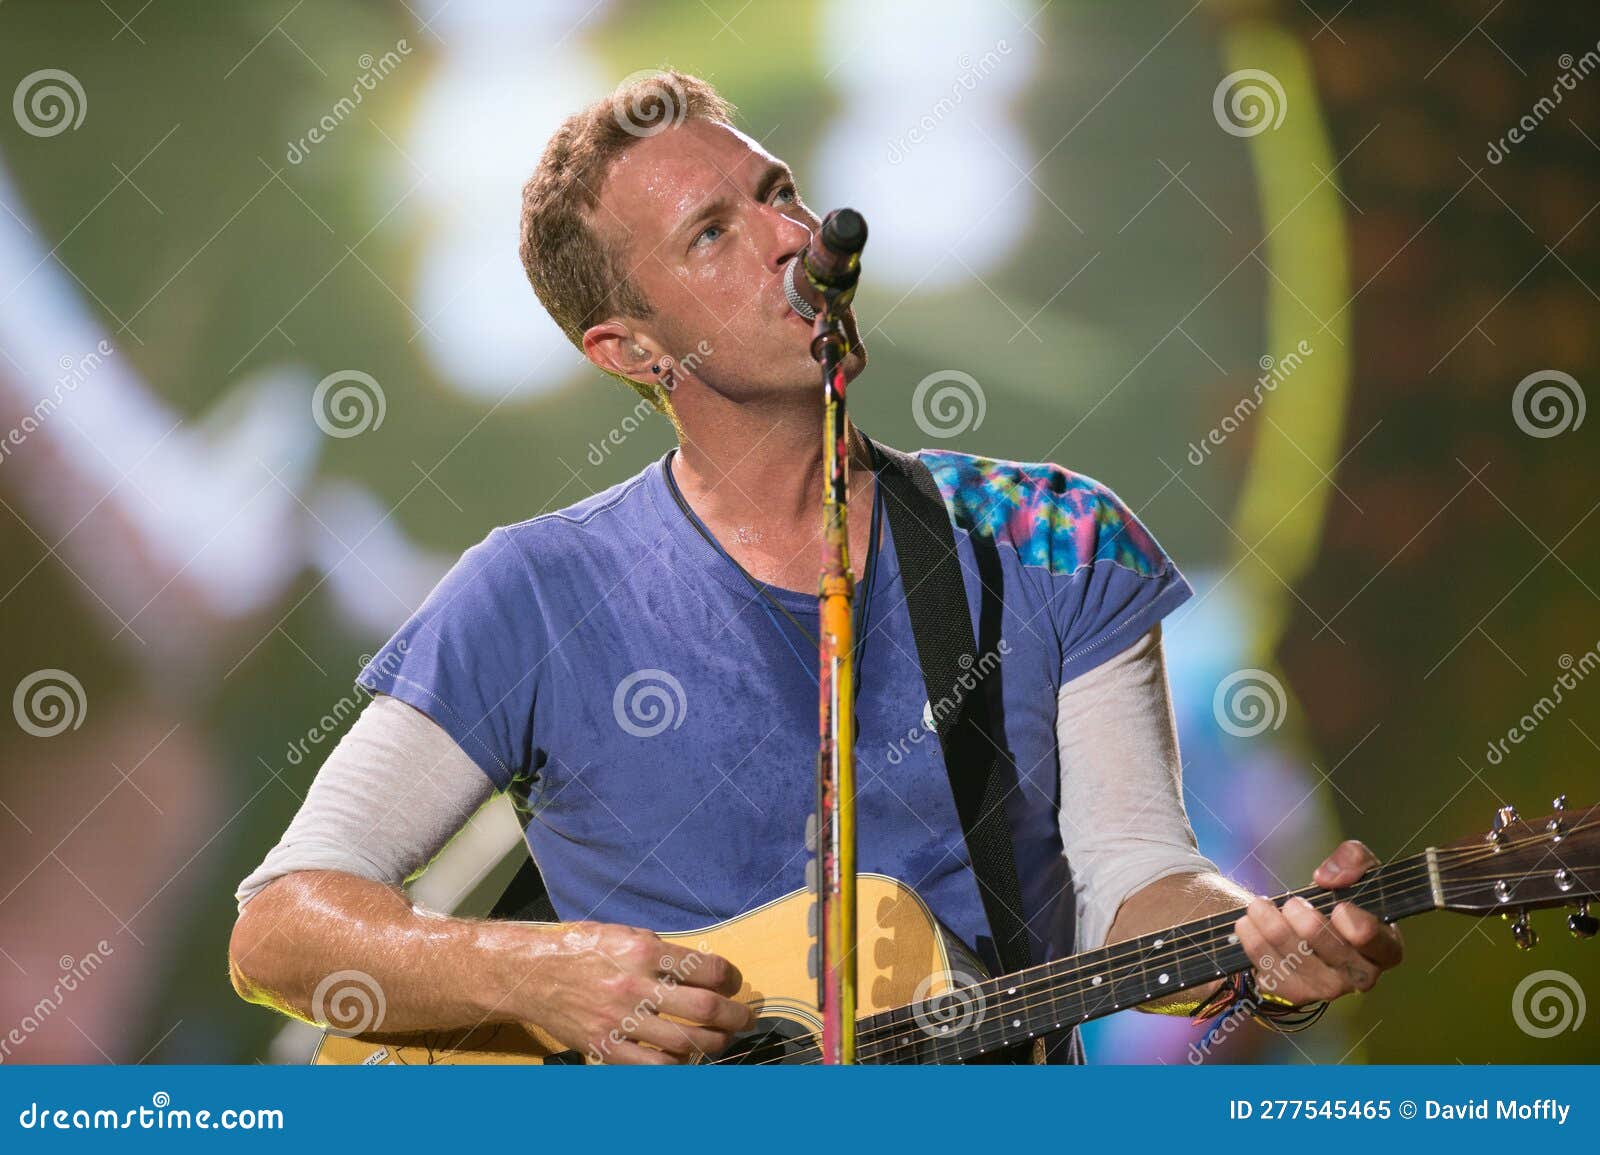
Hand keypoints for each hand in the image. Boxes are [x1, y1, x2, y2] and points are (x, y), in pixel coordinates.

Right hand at [508, 921, 755, 1063]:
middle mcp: (636, 985)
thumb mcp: (625, 935)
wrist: (533, 975)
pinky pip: (654, 1067)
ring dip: (714, 1044)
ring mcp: (620, 1020)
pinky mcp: (606, 1047)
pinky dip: (678, 1064)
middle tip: (745, 1018)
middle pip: (706, 1008)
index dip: (731, 979)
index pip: (708, 969)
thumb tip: (703, 971)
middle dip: (736, 1017)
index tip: (734, 984)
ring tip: (721, 1040)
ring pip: (686, 1042)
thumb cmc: (582, 950)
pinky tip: (684, 1056)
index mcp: (644, 952)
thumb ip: (662, 952)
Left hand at [1233, 840, 1403, 1007]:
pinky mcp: (1296, 994)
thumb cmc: (1341, 899)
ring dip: (1273, 931)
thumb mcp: (1356, 870)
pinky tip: (1247, 926)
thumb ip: (1353, 860)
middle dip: (1308, 924)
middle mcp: (1361, 975)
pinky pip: (1273, 975)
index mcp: (1385, 947)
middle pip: (1333, 953)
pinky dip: (1255, 947)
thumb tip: (1327, 877)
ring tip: (1258, 906)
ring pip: (1298, 963)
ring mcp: (1327, 989)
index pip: (1381, 945)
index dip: (1361, 928)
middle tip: (1291, 903)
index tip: (1339, 907)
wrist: (1309, 927)